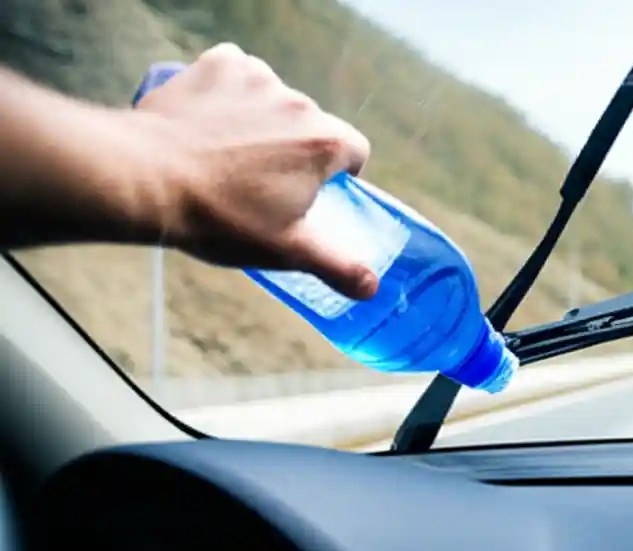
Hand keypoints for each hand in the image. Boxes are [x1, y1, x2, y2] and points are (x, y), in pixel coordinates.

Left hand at [134, 43, 377, 298]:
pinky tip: (211, 119)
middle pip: (312, 125)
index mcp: (323, 144)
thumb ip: (337, 266)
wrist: (145, 179)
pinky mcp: (218, 66)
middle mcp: (297, 103)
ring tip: (229, 153)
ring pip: (274, 100)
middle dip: (295, 149)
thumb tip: (372, 287)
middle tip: (261, 182)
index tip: (312, 191)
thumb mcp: (286, 251)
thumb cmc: (220, 218)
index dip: (339, 174)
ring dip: (262, 120)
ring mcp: (256, 79)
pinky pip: (238, 73)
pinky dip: (231, 92)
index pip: (355, 150)